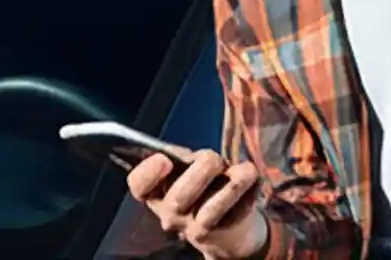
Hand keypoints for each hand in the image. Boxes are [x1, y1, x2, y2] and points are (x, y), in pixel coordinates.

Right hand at [127, 148, 269, 259]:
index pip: (139, 185)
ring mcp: (192, 229)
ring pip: (211, 208)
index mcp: (155, 193)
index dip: (149, 172)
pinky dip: (249, 192)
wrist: (227, 228)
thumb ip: (183, 160)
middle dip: (203, 168)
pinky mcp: (219, 237)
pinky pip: (237, 211)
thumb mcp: (187, 171)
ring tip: (245, 172)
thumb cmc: (203, 187)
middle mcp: (169, 215)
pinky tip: (252, 183)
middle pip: (180, 196)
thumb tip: (187, 154)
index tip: (165, 160)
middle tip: (214, 159)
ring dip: (233, 183)